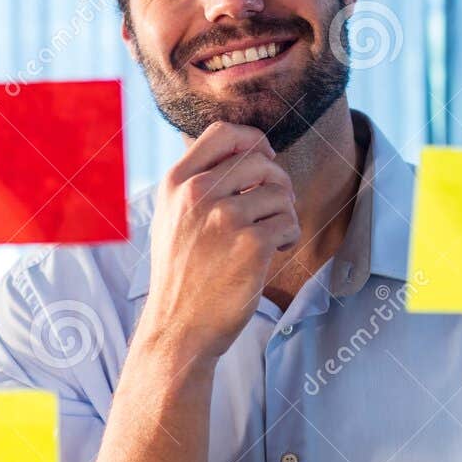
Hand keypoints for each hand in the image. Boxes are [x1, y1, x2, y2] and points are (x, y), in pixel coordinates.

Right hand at [139, 122, 298, 362]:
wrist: (178, 328)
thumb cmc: (180, 275)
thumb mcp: (172, 218)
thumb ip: (197, 183)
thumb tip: (248, 154)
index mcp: (176, 183)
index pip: (223, 133)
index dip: (253, 140)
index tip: (264, 159)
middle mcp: (197, 194)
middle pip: (259, 161)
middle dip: (277, 182)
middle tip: (275, 209)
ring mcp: (224, 218)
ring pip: (280, 193)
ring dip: (284, 215)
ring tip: (269, 238)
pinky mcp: (251, 244)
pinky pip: (289, 222)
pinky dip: (289, 237)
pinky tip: (273, 253)